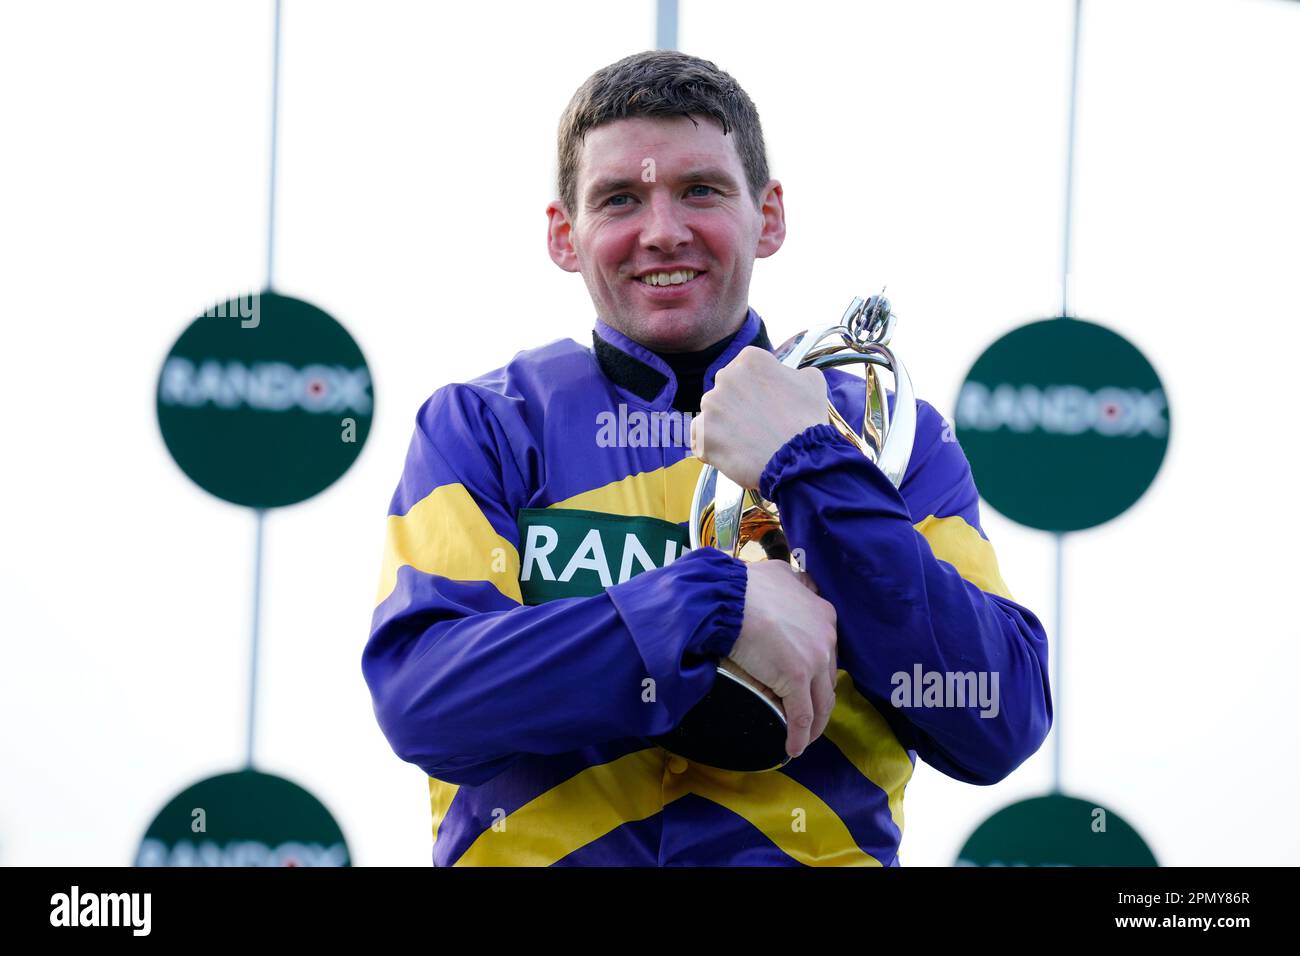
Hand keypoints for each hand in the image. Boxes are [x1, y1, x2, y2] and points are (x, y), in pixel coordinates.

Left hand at [691, 346, 826, 488]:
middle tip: (758, 426)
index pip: (745, 370)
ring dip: (726, 426)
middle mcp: (725, 376)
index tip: (767, 405)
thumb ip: (792, 372)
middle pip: (727, 391)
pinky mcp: (702, 432)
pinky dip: (712, 446)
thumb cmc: (806, 421)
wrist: (797, 459)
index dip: (757, 390)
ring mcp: (710, 405)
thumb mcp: (812, 382)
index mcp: (749, 359)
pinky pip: (700, 437)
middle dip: (738, 406)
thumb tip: (784, 377)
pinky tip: (733, 453)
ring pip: (713, 414)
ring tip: (748, 442)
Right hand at [728, 559, 838, 758]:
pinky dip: (799, 736)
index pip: (827, 652)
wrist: (728, 597)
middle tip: (805, 715)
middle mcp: (827, 637)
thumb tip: (789, 579)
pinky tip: (793, 748)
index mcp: (824, 614)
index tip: (807, 685)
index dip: (817, 673)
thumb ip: (790, 581)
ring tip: (802, 738)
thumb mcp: (778, 575)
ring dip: (813, 724)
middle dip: (817, 700)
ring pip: (820, 702)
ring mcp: (815, 659)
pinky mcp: (797, 678)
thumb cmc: (745, 586)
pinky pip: (802, 715)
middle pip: (827, 679)